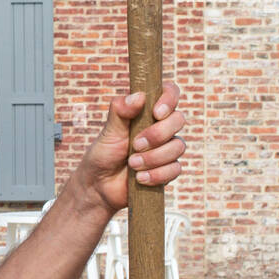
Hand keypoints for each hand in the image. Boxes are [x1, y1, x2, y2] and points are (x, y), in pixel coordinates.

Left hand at [77, 82, 185, 213]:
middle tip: (135, 144)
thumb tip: (138, 96)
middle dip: (157, 134)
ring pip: (178, 146)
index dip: (169, 99)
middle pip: (178, 120)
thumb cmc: (104, 153)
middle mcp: (162, 128)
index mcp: (147, 112)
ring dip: (154, 157)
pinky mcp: (168, 170)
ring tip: (132, 164)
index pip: (170, 94)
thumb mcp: (109, 131)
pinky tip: (140, 178)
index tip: (156, 113)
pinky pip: (175, 169)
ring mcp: (167, 149)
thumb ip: (120, 111)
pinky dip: (156, 174)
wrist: (99, 185)